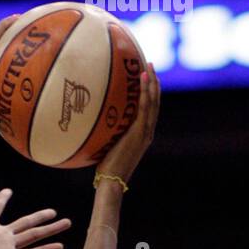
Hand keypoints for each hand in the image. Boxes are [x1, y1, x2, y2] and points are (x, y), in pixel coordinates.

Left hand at [96, 62, 160, 186]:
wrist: (111, 182)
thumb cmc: (105, 170)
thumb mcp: (108, 148)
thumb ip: (107, 135)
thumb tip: (93, 123)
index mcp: (142, 136)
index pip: (150, 111)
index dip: (151, 94)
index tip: (147, 79)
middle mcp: (147, 132)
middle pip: (155, 103)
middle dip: (154, 83)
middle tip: (150, 66)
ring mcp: (145, 132)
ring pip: (153, 102)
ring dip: (152, 83)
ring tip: (148, 66)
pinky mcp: (140, 132)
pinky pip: (144, 107)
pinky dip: (145, 92)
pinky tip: (142, 78)